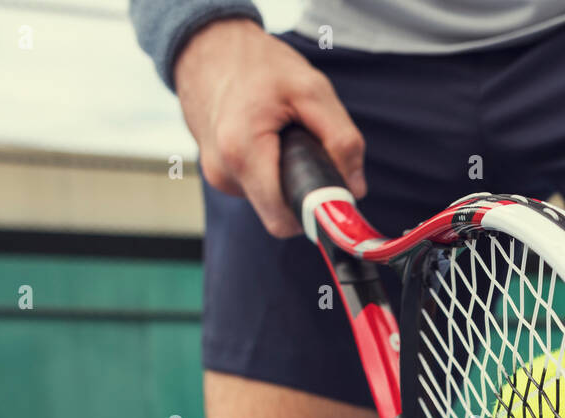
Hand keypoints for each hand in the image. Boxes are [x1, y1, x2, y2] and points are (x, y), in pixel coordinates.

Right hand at [174, 18, 366, 237]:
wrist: (209, 50)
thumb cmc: (259, 65)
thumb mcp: (312, 89)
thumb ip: (341, 139)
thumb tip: (356, 188)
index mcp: (243, 153)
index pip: (283, 219)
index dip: (311, 215)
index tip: (330, 196)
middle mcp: (224, 173)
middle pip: (278, 212)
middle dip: (302, 191)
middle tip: (312, 154)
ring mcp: (218, 177)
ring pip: (268, 200)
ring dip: (286, 178)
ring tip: (285, 138)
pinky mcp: (219, 175)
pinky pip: (257, 187)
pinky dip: (271, 171)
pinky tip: (269, 141)